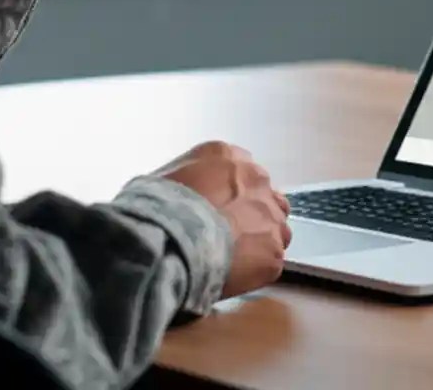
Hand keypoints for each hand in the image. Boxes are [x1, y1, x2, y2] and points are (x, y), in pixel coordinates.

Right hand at [157, 142, 292, 297]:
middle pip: (266, 198)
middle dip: (252, 215)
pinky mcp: (275, 252)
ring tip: (233, 258)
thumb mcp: (160, 178)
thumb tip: (176, 194)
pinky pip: (271, 261)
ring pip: (277, 229)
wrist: (169, 241)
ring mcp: (270, 216)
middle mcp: (256, 180)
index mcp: (228, 157)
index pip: (243, 173)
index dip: (232, 196)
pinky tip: (234, 275)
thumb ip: (184, 179)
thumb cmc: (156, 210)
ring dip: (260, 241)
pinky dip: (256, 270)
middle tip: (230, 236)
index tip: (219, 211)